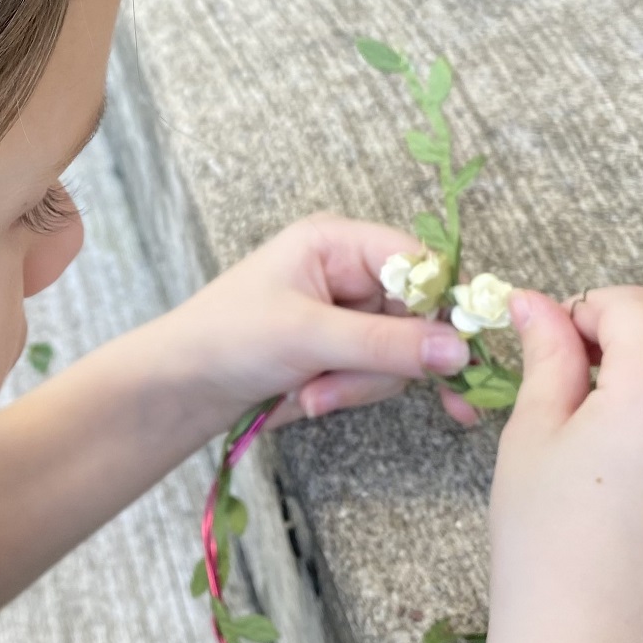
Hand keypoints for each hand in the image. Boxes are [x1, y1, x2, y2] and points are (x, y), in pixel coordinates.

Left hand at [158, 212, 476, 432]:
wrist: (182, 386)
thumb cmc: (228, 338)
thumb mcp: (307, 336)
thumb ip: (386, 343)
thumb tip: (461, 350)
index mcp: (338, 242)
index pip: (420, 263)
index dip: (442, 306)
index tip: (456, 352)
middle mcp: (349, 272)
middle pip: (417, 315)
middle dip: (382, 361)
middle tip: (334, 387)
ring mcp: (348, 314)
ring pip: (402, 353)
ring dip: (360, 384)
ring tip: (310, 395)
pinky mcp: (343, 351)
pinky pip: (378, 374)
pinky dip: (350, 392)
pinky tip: (310, 400)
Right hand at [460, 287, 642, 642]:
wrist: (588, 640)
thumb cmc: (547, 537)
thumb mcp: (534, 433)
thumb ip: (545, 357)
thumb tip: (532, 303)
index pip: (633, 308)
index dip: (584, 313)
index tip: (550, 342)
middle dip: (618, 339)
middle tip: (571, 380)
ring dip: (638, 380)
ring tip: (598, 422)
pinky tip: (627, 456)